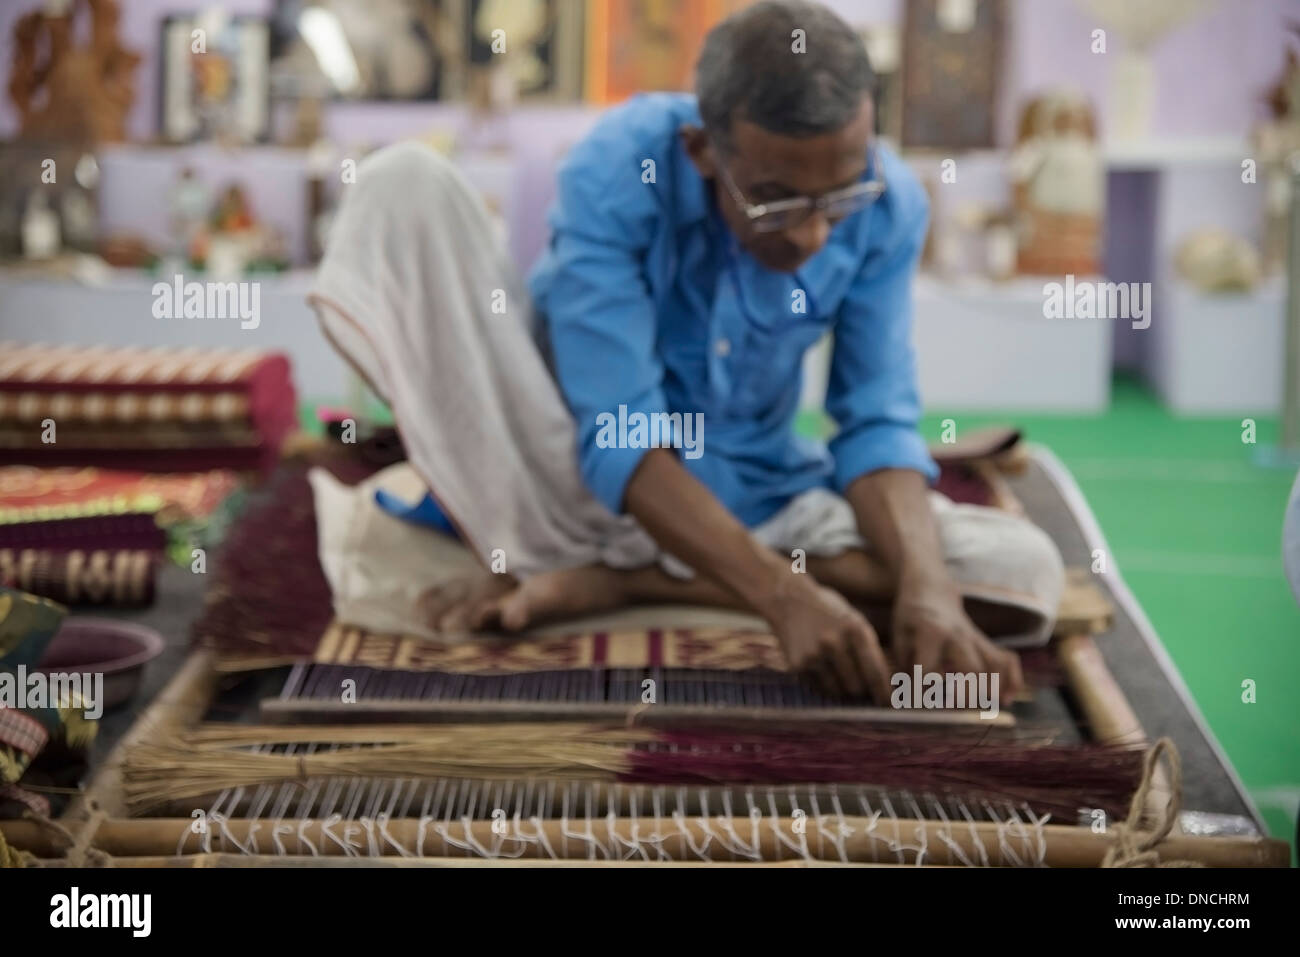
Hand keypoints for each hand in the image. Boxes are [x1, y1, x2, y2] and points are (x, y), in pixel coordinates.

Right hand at [760, 573, 891, 702]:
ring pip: (839, 691)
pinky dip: (826, 685)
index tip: (890, 705)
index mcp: (855, 630)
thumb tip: (885, 688)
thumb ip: (870, 651)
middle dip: (862, 690)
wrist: (791, 601)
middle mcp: (834, 643)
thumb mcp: (855, 623)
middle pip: (857, 687)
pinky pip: (820, 689)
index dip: (884, 693)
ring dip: (843, 688)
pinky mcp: (798, 665)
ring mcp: (813, 655)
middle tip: (863, 684)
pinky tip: (824, 668)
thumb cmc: (832, 614)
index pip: (875, 673)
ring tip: (841, 672)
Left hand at [891, 578, 1022, 706]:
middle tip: (955, 709)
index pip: (929, 670)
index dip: (921, 690)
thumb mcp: (899, 637)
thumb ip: (907, 666)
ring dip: (992, 690)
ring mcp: (976, 638)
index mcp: (931, 632)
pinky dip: (1012, 679)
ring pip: (994, 666)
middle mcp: (958, 635)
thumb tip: (917, 697)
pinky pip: (1007, 659)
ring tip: (986, 708)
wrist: (931, 592)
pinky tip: (1007, 698)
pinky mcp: (986, 643)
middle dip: (966, 694)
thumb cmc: (911, 619)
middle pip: (972, 669)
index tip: (916, 701)